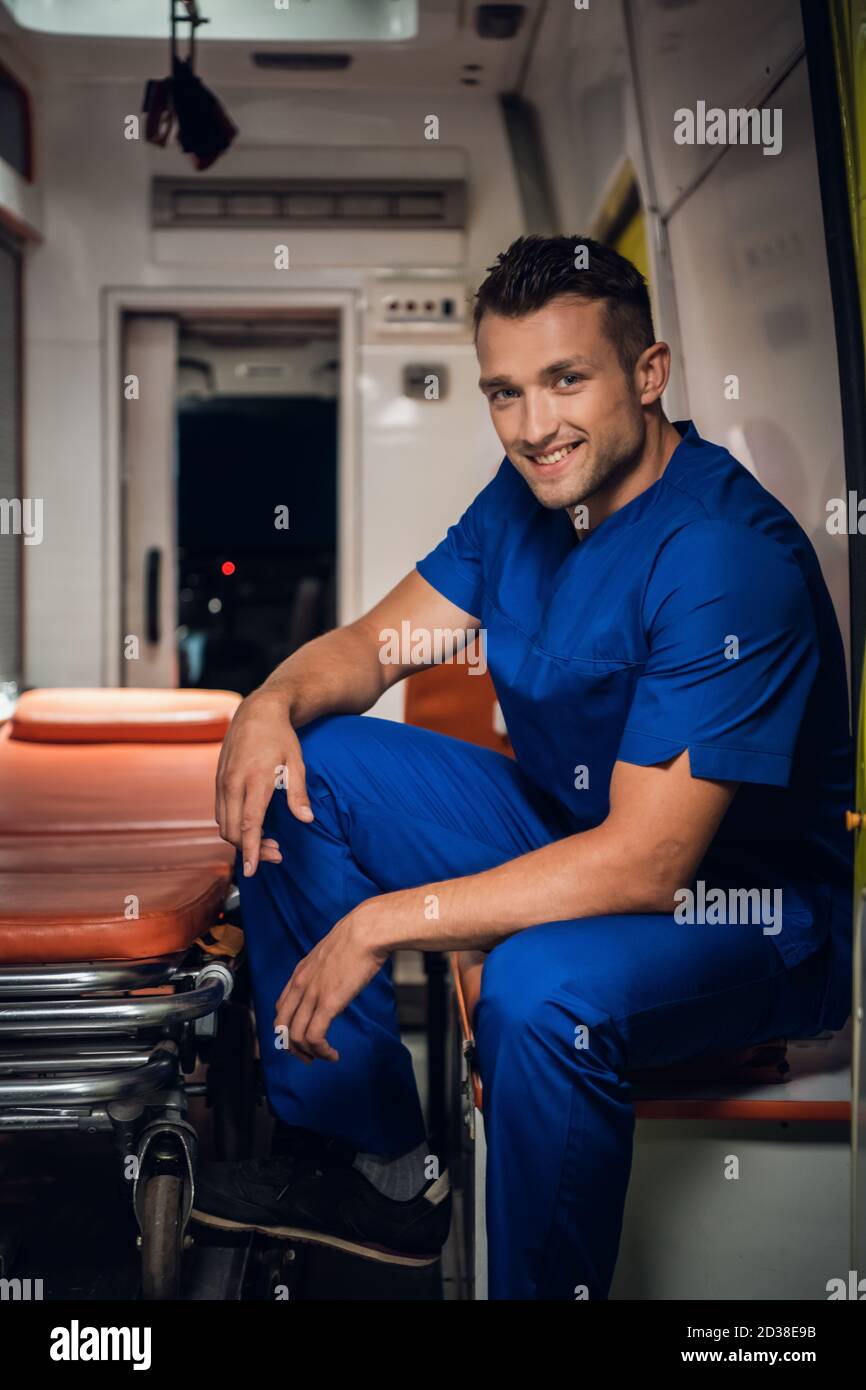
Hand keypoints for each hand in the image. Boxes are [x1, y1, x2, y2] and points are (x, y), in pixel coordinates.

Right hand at [215, 687, 313, 875]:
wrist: (256, 711)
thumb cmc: (281, 736)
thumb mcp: (296, 762)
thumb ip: (298, 793)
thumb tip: (307, 819)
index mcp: (255, 779)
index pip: (249, 824)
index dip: (251, 850)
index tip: (252, 870)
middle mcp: (233, 782)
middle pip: (232, 830)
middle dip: (251, 849)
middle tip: (277, 854)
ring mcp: (222, 782)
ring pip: (223, 824)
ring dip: (242, 840)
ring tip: (269, 843)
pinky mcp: (218, 781)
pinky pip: (220, 812)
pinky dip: (234, 826)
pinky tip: (253, 827)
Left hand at [273, 902, 389, 1062]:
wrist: (366, 930)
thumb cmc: (357, 937)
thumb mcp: (332, 953)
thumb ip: (326, 969)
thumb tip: (335, 978)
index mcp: (300, 973)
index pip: (281, 1008)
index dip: (287, 1028)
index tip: (301, 1038)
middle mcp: (300, 985)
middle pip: (281, 1026)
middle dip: (292, 1047)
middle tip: (308, 1056)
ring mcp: (312, 994)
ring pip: (295, 1035)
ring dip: (308, 1053)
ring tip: (325, 1057)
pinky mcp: (328, 1003)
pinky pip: (314, 1036)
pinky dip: (321, 1051)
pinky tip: (332, 1053)